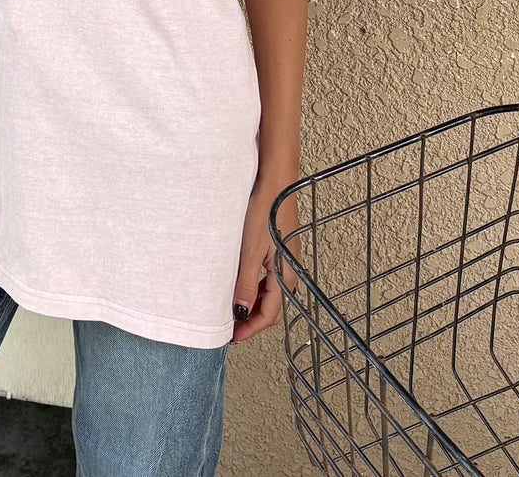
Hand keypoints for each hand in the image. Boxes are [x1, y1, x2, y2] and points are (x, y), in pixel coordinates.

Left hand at [231, 175, 300, 343]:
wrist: (275, 181)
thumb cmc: (265, 211)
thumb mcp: (249, 251)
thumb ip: (246, 284)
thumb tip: (239, 312)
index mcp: (285, 277)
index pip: (269, 316)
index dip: (249, 329)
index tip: (232, 337)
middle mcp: (289, 273)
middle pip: (270, 307)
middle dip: (250, 319)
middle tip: (229, 325)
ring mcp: (285, 261)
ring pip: (269, 293)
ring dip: (252, 303)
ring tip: (231, 306)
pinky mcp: (280, 250)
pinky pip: (268, 278)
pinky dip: (255, 287)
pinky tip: (240, 282)